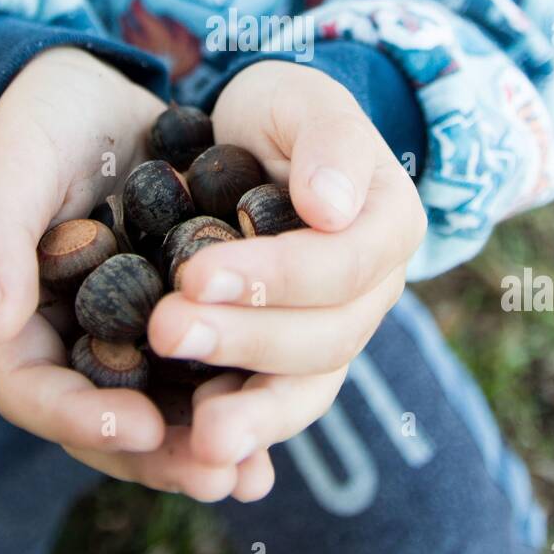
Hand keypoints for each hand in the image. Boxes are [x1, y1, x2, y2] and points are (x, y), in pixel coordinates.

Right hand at [0, 47, 274, 502]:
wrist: (97, 92)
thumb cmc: (41, 122)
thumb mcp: (12, 165)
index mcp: (16, 321)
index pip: (34, 392)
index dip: (81, 417)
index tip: (139, 422)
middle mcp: (71, 344)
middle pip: (104, 424)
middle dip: (158, 456)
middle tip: (215, 473)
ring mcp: (126, 338)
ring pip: (159, 411)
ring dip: (203, 446)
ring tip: (254, 472)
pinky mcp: (175, 318)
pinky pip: (201, 372)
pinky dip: (234, 396)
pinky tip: (279, 415)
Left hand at [146, 60, 427, 471]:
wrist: (258, 143)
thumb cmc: (282, 112)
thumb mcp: (303, 100)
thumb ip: (329, 142)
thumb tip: (332, 208)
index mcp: (388, 225)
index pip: (342, 266)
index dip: (274, 277)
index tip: (195, 273)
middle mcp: (373, 292)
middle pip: (326, 337)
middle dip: (246, 340)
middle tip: (165, 331)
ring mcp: (334, 333)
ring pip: (307, 390)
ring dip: (254, 417)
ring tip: (202, 441)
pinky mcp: (288, 364)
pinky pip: (274, 407)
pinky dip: (242, 433)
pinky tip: (196, 452)